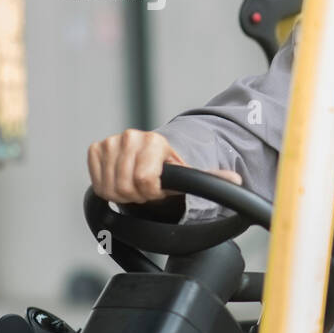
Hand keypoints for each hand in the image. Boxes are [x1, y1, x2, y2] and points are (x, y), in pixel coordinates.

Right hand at [87, 128, 241, 203]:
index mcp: (155, 142)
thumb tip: (237, 180)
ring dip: (121, 194)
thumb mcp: (188, 173)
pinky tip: (119, 180)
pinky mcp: (95, 149)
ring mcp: (111, 142)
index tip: (157, 189)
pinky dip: (106, 187)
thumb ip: (211, 178)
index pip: (144, 180)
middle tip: (145, 189)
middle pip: (125, 186)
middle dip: (136, 195)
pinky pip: (96, 182)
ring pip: (109, 187)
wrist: (148, 158)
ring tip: (133, 185)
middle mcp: (131, 137)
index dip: (151, 192)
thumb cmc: (168, 169)